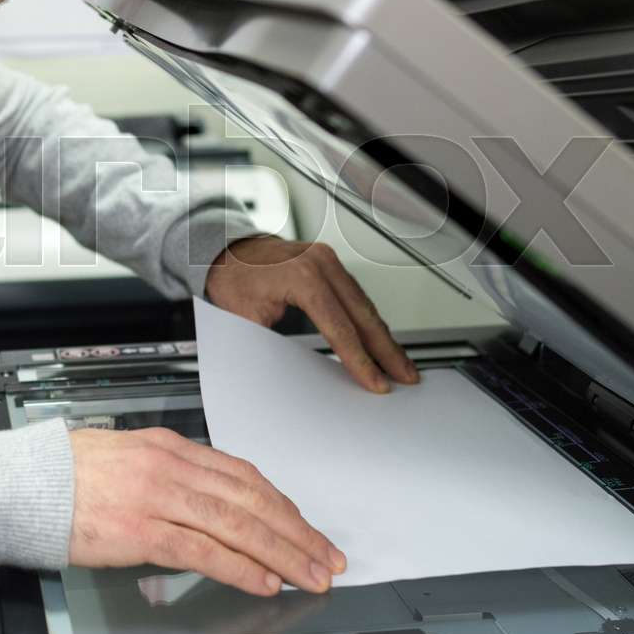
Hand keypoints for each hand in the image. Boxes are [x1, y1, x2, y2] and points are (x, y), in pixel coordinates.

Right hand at [67, 426, 344, 594]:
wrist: (24, 483)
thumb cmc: (66, 474)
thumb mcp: (127, 456)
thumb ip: (169, 473)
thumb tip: (206, 498)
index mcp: (169, 446)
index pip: (243, 475)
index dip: (281, 504)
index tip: (305, 527)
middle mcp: (171, 466)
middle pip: (251, 499)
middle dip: (296, 531)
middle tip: (326, 557)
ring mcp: (158, 497)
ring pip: (237, 524)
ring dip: (281, 552)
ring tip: (308, 575)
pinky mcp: (141, 530)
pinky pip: (203, 550)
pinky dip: (239, 567)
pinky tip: (263, 580)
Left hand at [204, 235, 418, 393]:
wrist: (227, 251)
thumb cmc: (233, 279)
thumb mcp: (246, 319)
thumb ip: (274, 346)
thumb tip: (295, 379)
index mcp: (301, 276)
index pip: (339, 326)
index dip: (359, 359)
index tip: (375, 381)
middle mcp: (320, 264)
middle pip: (363, 314)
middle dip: (386, 350)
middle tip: (406, 376)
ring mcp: (327, 261)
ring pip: (365, 305)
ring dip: (383, 337)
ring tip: (400, 364)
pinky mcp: (329, 264)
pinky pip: (356, 296)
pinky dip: (370, 320)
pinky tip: (381, 340)